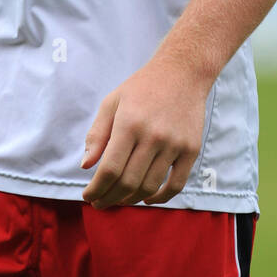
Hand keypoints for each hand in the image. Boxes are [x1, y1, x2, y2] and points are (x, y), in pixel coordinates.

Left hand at [80, 53, 211, 208]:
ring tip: (119, 200)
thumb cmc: (141, 88)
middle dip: (110, 198)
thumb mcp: (112, 102)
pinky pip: (176, 184)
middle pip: (128, 182)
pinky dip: (160, 198)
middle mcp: (153, 136)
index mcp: (129, 123)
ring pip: (150, 186)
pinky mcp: (191, 150)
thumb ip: (97, 134)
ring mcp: (174, 144)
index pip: (109, 169)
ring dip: (131, 200)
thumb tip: (85, 166)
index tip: (88, 196)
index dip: (96, 189)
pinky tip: (147, 198)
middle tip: (100, 203)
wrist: (182, 73)